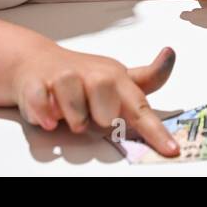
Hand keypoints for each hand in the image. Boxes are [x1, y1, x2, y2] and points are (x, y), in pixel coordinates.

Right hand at [11, 45, 178, 157]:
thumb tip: (170, 55)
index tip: (171, 150)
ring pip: (73, 103)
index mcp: (116, 79)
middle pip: (105, 98)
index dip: (155, 130)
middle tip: (93, 118)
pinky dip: (43, 112)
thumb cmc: (84, 76)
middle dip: (101, 115)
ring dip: (72, 116)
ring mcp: (62, 78)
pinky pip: (40, 101)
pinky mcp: (36, 84)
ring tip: (70, 115)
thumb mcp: (118, 79)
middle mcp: (91, 75)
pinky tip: (48, 117)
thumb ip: (147, 78)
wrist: (38, 61)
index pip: (140, 106)